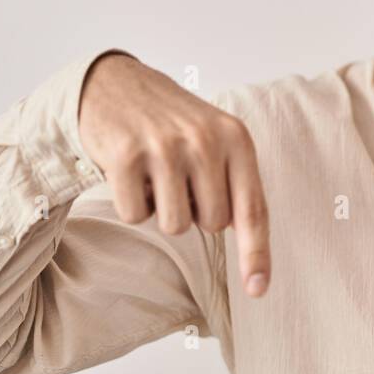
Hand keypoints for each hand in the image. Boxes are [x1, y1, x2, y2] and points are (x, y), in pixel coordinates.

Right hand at [77, 52, 271, 296]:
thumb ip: (235, 185)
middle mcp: (205, 141)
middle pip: (211, 224)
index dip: (257, 254)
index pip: (253, 210)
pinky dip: (130, 202)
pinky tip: (129, 170)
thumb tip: (252, 253)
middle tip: (179, 178)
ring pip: (174, 224)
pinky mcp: (125, 156)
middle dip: (195, 212)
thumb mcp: (216, 139)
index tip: (259, 289)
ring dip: (161, 208)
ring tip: (155, 173)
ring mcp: (165, 147)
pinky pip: (135, 214)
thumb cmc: (173, 123)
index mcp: (237, 139)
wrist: (114, 84)